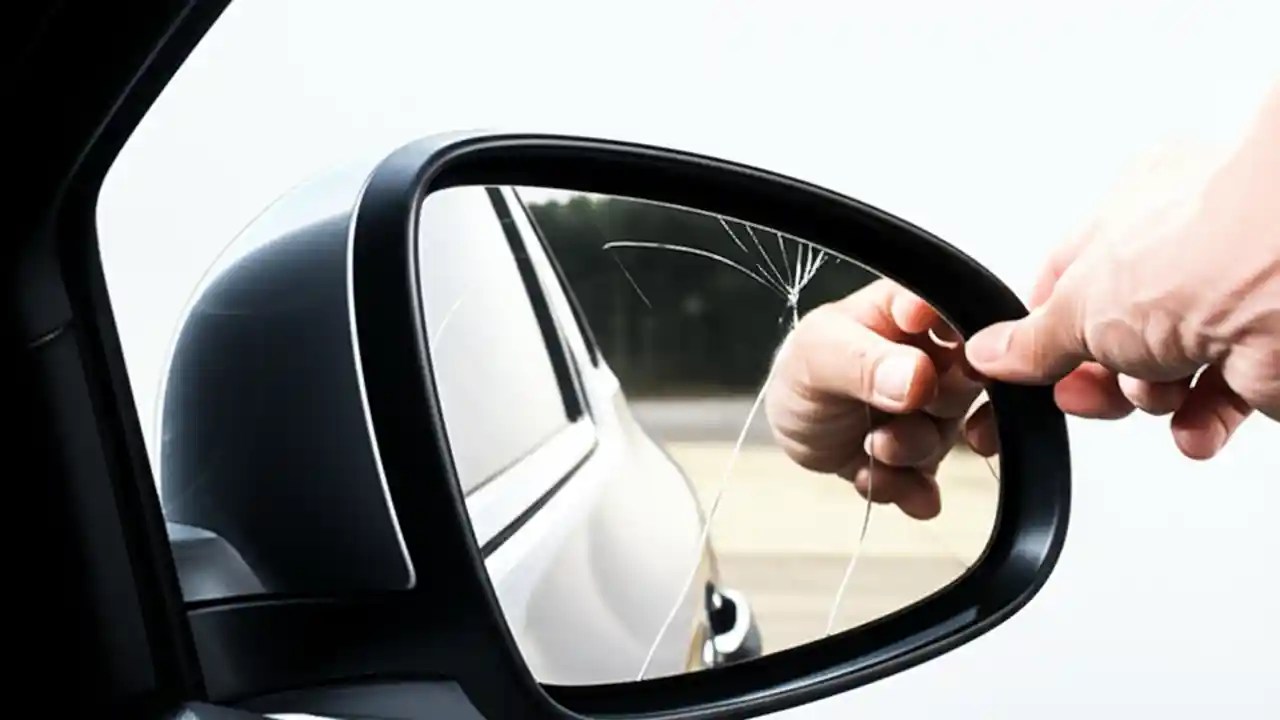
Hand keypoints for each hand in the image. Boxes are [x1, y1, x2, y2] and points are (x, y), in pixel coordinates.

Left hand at [765, 278, 995, 519]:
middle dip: (927, 408)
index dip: (960, 345)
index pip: (962, 316)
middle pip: (968, 384)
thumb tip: (919, 377)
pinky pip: (931, 482)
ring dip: (905, 450)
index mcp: (914, 312)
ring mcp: (934, 411)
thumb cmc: (803, 371)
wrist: (790, 427)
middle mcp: (935, 359)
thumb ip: (865, 361)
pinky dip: (903, 489)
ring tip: (869, 444)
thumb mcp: (818, 353)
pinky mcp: (924, 458)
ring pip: (946, 438)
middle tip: (892, 411)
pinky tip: (874, 480)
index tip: (927, 369)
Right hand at [965, 84, 1279, 458]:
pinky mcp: (1267, 352)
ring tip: (1158, 392)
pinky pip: (1220, 400)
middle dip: (1098, 375)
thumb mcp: (1078, 306)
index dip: (1045, 329)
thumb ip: (1033, 340)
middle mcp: (1186, 249)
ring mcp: (1230, 300)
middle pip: (1115, 334)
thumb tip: (993, 354)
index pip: (1070, 278)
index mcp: (1132, 211)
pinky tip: (1195, 422)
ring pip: (1166, 371)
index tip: (1027, 366)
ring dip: (1153, 396)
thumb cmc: (1200, 252)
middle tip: (1085, 392)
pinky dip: (1201, 421)